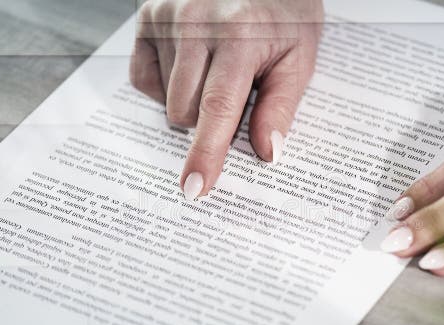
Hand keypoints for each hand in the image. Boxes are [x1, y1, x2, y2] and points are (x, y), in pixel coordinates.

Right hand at [130, 0, 323, 199]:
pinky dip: (166, 84)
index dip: (206, 153)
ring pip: (166, 101)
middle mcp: (194, 22)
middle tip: (240, 90)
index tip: (195, 187)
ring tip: (218, 66)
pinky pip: (144, 80)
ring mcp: (165, 17)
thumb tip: (267, 152)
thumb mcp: (299, 56)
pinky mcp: (147, 17)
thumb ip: (281, 105)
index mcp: (238, 35)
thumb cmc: (284, 13)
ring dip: (191, 100)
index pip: (218, 107)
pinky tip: (191, 63)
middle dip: (212, 119)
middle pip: (185, 113)